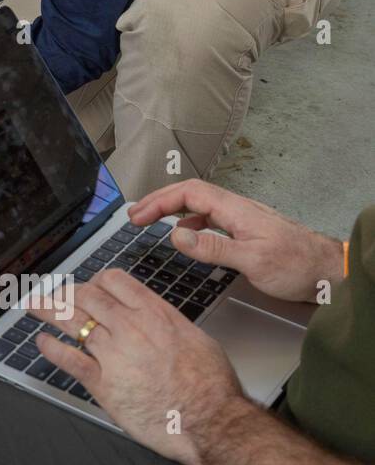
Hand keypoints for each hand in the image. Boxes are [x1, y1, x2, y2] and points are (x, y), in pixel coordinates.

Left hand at [30, 270, 251, 464]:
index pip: (113, 281)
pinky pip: (69, 359)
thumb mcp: (196, 338)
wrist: (212, 421)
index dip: (95, 280)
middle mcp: (130, 328)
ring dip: (47, 310)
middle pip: (86, 296)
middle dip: (67, 293)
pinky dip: (52, 348)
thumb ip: (168, 322)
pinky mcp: (103, 383)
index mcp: (154, 314)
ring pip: (71, 321)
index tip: (88, 285)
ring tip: (34, 306)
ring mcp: (113, 354)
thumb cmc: (211, 387)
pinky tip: (43, 342)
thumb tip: (157, 317)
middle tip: (56, 295)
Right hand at [129, 179, 343, 303]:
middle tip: (134, 215)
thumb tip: (176, 234)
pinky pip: (209, 217)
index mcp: (234, 210)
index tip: (138, 216)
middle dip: (158, 201)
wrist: (329, 271)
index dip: (158, 202)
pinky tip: (186, 232)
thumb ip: (212, 247)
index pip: (187, 193)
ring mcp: (242, 218)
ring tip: (151, 220)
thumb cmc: (298, 266)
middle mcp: (237, 209)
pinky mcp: (246, 229)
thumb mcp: (252, 260)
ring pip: (198, 204)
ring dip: (171, 209)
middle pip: (189, 193)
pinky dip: (189, 220)